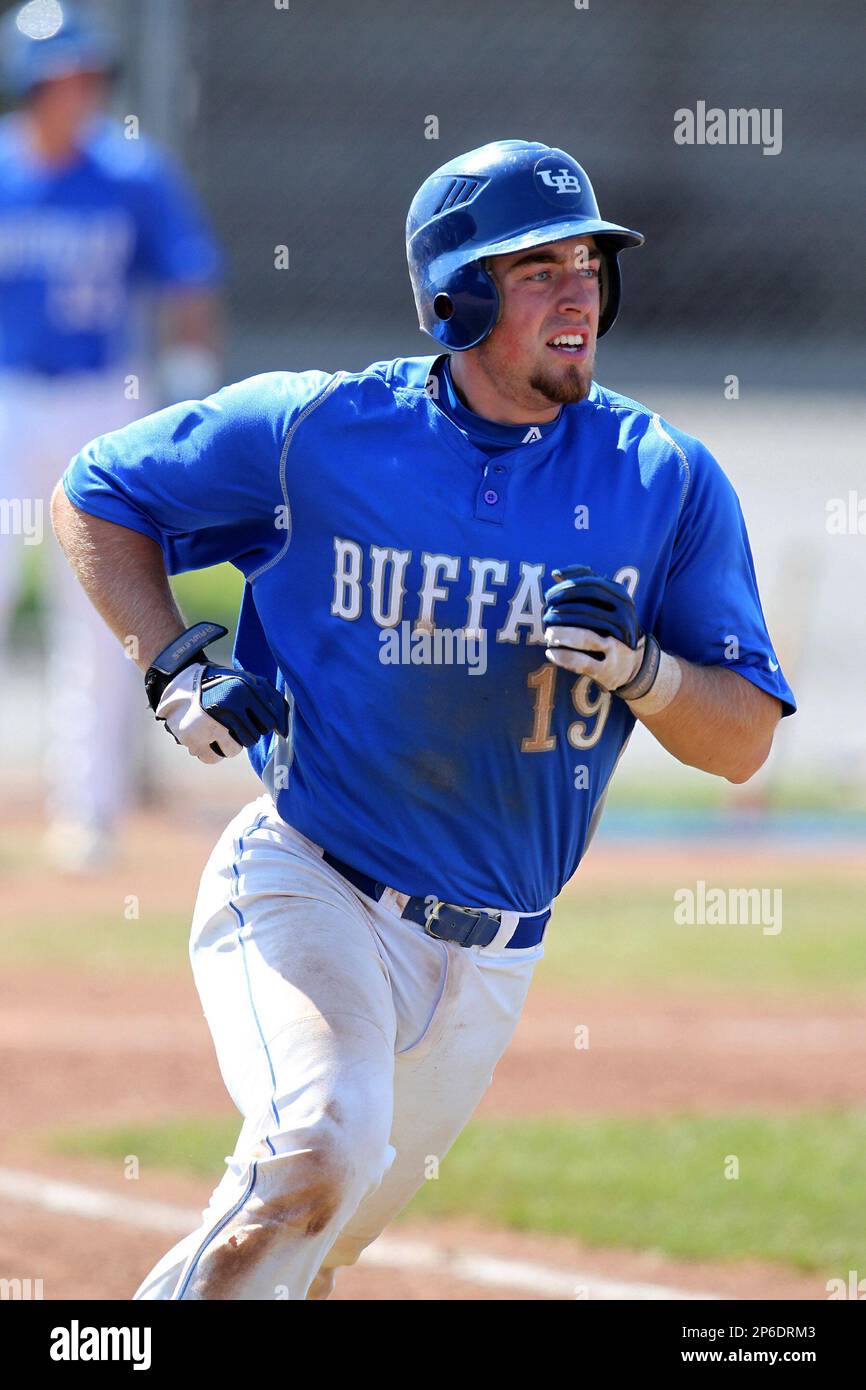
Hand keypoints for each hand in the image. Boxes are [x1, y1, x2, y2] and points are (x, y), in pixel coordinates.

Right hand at [156, 662, 288, 763]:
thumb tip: (284, 731)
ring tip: (220, 729)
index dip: (262, 723)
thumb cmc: (222, 682)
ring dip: (230, 743)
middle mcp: (229, 707)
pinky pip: (213, 757)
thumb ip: (271, 699)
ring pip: (234, 750)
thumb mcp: (248, 679)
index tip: (252, 717)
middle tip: (233, 722)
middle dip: (246, 733)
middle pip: (252, 738)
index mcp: (244, 691)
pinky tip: (209, 739)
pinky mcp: (193, 737)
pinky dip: (213, 752)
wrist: (181, 681)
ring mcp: (210, 723)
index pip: (268, 724)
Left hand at [542, 564, 643, 691]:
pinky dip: (561, 656)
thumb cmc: (610, 624)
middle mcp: (623, 620)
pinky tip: (550, 652)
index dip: (567, 589)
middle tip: (546, 615)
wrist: (632, 662)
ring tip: (547, 633)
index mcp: (622, 598)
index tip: (549, 596)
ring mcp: (618, 645)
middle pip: (586, 611)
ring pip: (583, 637)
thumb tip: (556, 573)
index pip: (591, 586)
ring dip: (560, 633)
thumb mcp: (606, 601)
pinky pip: (580, 661)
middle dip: (561, 612)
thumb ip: (583, 583)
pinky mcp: (608, 668)